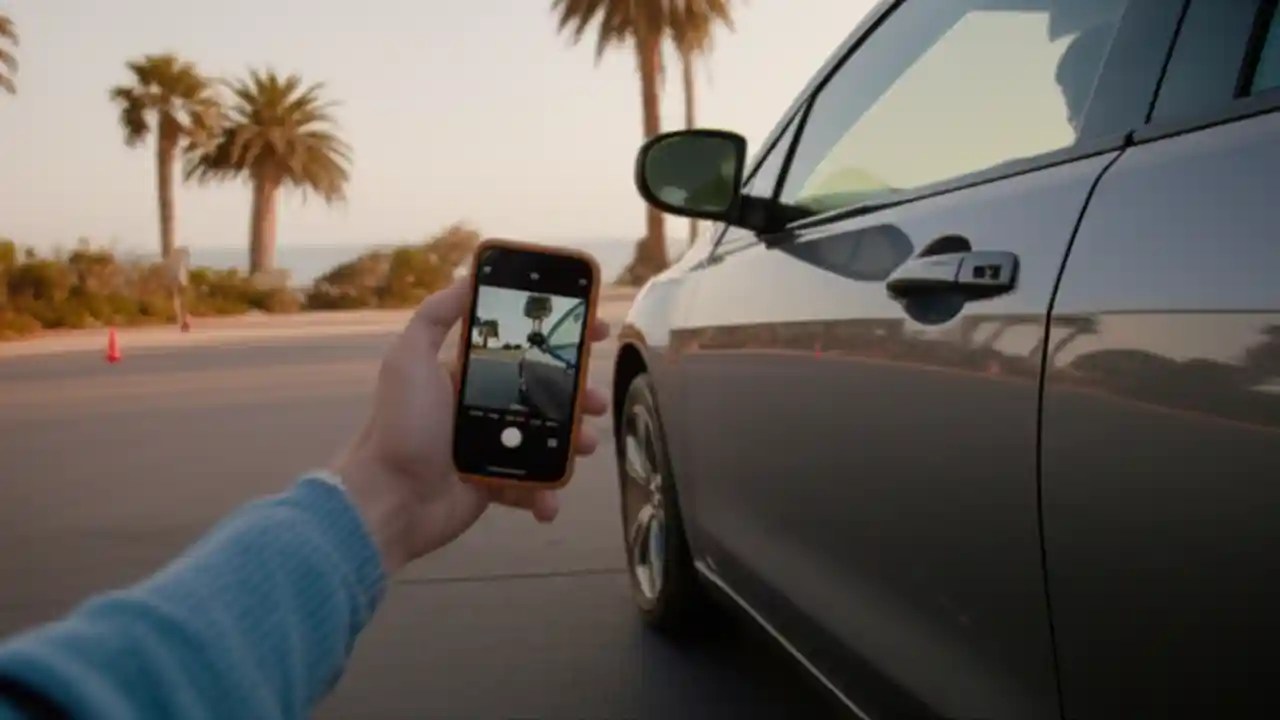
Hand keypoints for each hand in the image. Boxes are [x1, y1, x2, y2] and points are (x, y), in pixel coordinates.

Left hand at [332, 279, 610, 573]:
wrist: (389, 499)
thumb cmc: (401, 426)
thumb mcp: (409, 359)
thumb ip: (435, 316)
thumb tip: (469, 275)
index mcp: (470, 377)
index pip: (524, 349)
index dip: (559, 340)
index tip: (594, 331)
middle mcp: (485, 409)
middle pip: (546, 395)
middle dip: (579, 395)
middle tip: (597, 400)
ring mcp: (494, 449)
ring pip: (549, 439)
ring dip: (574, 442)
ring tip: (586, 444)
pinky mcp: (497, 486)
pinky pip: (533, 485)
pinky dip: (546, 493)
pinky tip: (549, 500)